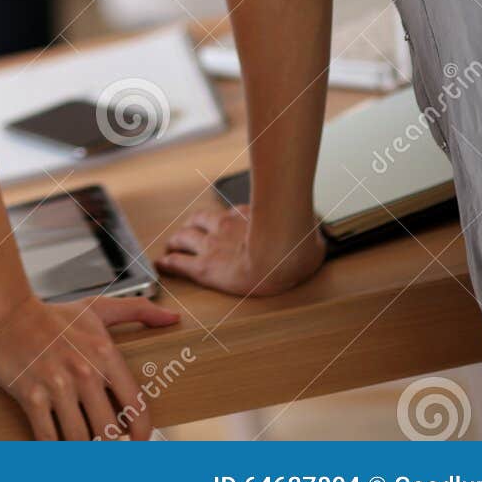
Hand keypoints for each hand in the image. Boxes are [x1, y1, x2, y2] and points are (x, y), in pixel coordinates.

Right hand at [0, 294, 180, 440]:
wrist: (7, 313)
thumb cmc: (53, 316)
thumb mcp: (98, 310)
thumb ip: (138, 311)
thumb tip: (174, 318)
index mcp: (105, 353)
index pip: (136, 407)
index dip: (141, 434)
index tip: (138, 444)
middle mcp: (84, 371)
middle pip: (109, 431)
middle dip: (108, 444)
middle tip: (104, 447)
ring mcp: (57, 386)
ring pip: (80, 440)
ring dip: (82, 450)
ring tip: (82, 449)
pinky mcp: (32, 397)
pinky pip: (50, 440)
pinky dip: (55, 451)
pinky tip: (58, 449)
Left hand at [156, 205, 326, 296]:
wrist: (277, 255)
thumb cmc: (294, 247)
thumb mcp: (308, 240)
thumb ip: (308, 240)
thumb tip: (319, 241)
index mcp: (247, 219)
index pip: (229, 215)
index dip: (221, 219)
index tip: (219, 223)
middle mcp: (224, 228)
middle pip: (199, 220)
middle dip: (191, 226)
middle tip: (185, 232)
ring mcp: (212, 245)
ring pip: (185, 237)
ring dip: (177, 240)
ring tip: (171, 245)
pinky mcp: (204, 267)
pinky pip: (179, 263)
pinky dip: (169, 263)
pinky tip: (162, 264)